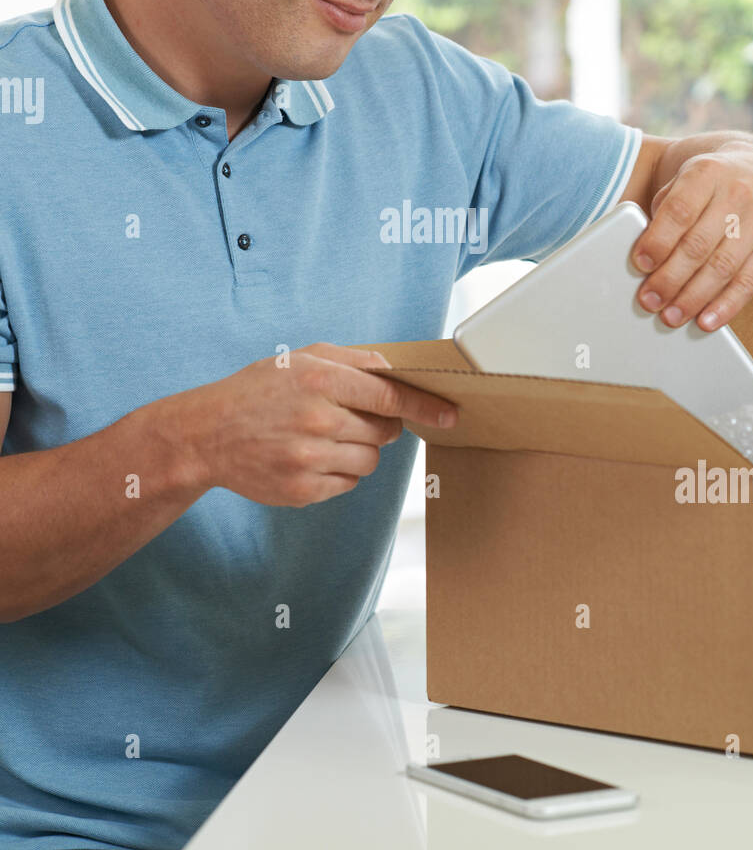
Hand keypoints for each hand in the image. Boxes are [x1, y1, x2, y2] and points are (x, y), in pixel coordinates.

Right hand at [185, 342, 458, 506]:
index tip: (449, 414)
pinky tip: (310, 457)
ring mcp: (309, 459)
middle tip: (350, 418)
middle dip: (379, 426)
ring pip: (370, 461)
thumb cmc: (258, 391)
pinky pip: (348, 484)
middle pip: (384, 431)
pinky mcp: (302, 491)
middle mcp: (318, 419)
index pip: (390, 395)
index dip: (424, 405)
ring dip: (359, 450)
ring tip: (325, 438)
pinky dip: (339, 472)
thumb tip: (396, 372)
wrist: (206, 434)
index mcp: (321, 379)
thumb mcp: (300, 358)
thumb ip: (352, 361)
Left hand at [629, 139, 752, 330]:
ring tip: (671, 316)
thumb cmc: (715, 181)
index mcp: (708, 173)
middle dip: (670, 278)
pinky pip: (749, 282)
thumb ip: (666, 208)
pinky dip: (726, 305)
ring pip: (723, 267)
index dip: (658, 241)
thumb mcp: (688, 178)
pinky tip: (706, 320)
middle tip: (649, 300)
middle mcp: (738, 194)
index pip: (679, 211)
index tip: (640, 264)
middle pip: (698, 245)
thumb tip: (646, 257)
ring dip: (693, 298)